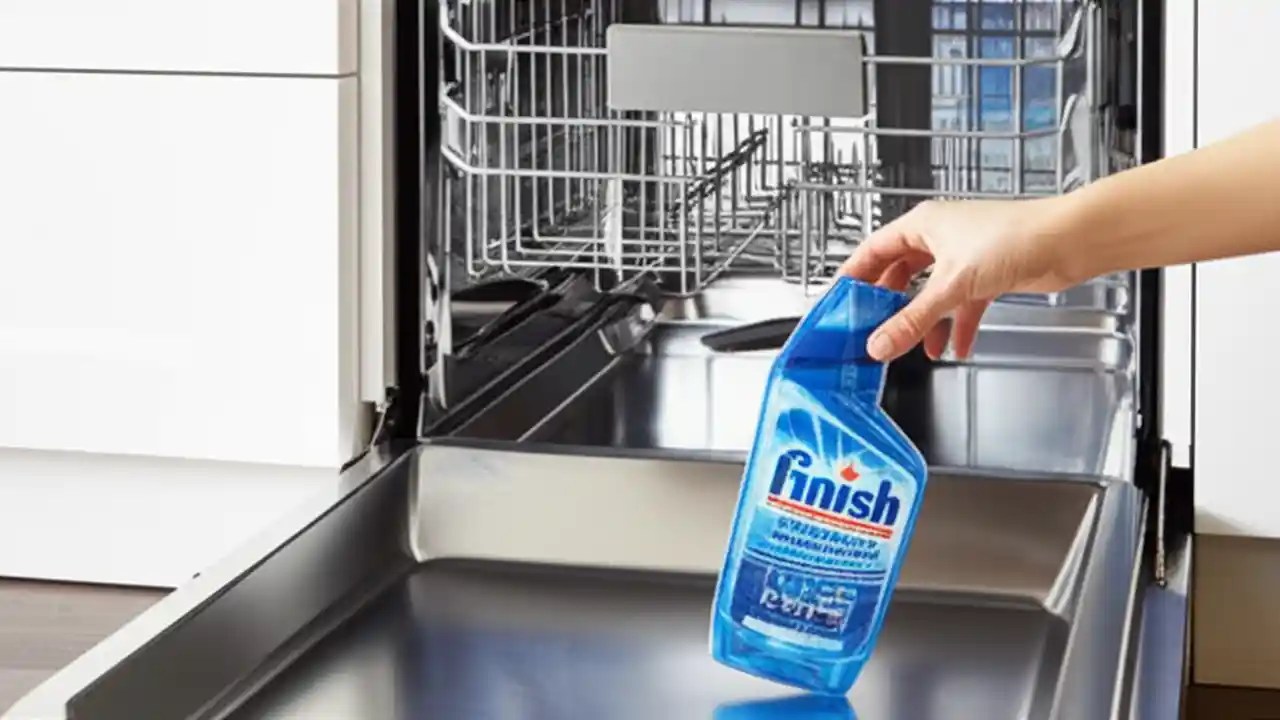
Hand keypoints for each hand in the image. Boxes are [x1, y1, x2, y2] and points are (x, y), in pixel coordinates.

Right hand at [839, 197, 1078, 361]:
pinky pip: (959, 305)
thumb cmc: (1014, 237)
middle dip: (889, 306)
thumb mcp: (951, 285)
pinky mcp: (986, 275)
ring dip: (924, 322)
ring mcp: (963, 257)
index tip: (839, 301)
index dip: (854, 276)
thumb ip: (912, 320)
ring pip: (931, 294)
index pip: (873, 251)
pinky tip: (956, 346)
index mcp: (922, 225)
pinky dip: (955, 326)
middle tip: (873, 330)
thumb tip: (881, 342)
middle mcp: (940, 238)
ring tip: (915, 347)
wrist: (1066, 241)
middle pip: (900, 275)